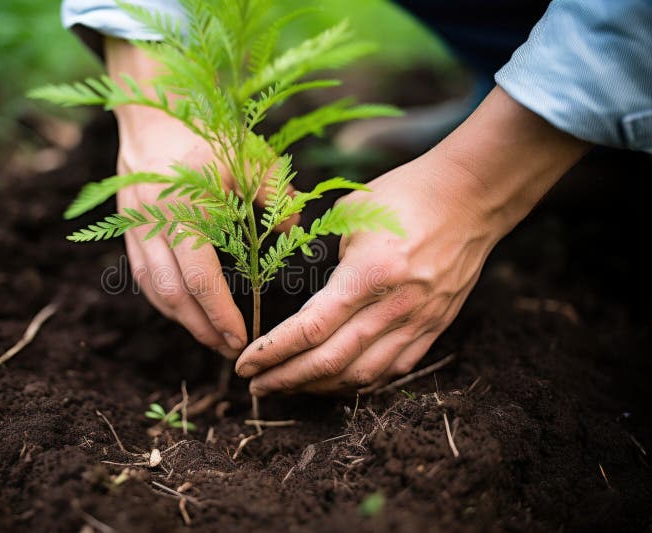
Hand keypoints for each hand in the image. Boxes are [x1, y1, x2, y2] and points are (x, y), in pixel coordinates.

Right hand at [105, 38, 296, 356]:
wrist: (152, 116)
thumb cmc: (209, 135)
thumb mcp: (250, 156)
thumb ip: (277, 193)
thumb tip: (291, 231)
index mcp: (185, 205)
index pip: (200, 276)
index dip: (219, 314)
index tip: (241, 339)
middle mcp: (153, 220)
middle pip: (172, 293)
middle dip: (201, 328)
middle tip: (230, 352)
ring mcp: (134, 226)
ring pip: (154, 289)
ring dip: (182, 320)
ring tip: (211, 340)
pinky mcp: (127, 230)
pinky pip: (144, 276)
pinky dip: (166, 301)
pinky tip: (188, 313)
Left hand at [235, 87, 589, 393]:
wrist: (472, 195)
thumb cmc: (406, 194)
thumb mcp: (353, 215)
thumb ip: (330, 266)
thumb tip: (309, 304)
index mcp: (369, 273)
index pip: (310, 328)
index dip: (272, 352)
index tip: (244, 364)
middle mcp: (395, 305)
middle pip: (330, 361)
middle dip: (285, 379)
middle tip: (256, 388)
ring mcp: (419, 321)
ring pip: (361, 375)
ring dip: (318, 388)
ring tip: (288, 388)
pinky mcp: (435, 326)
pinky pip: (393, 370)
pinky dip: (358, 382)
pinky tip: (334, 383)